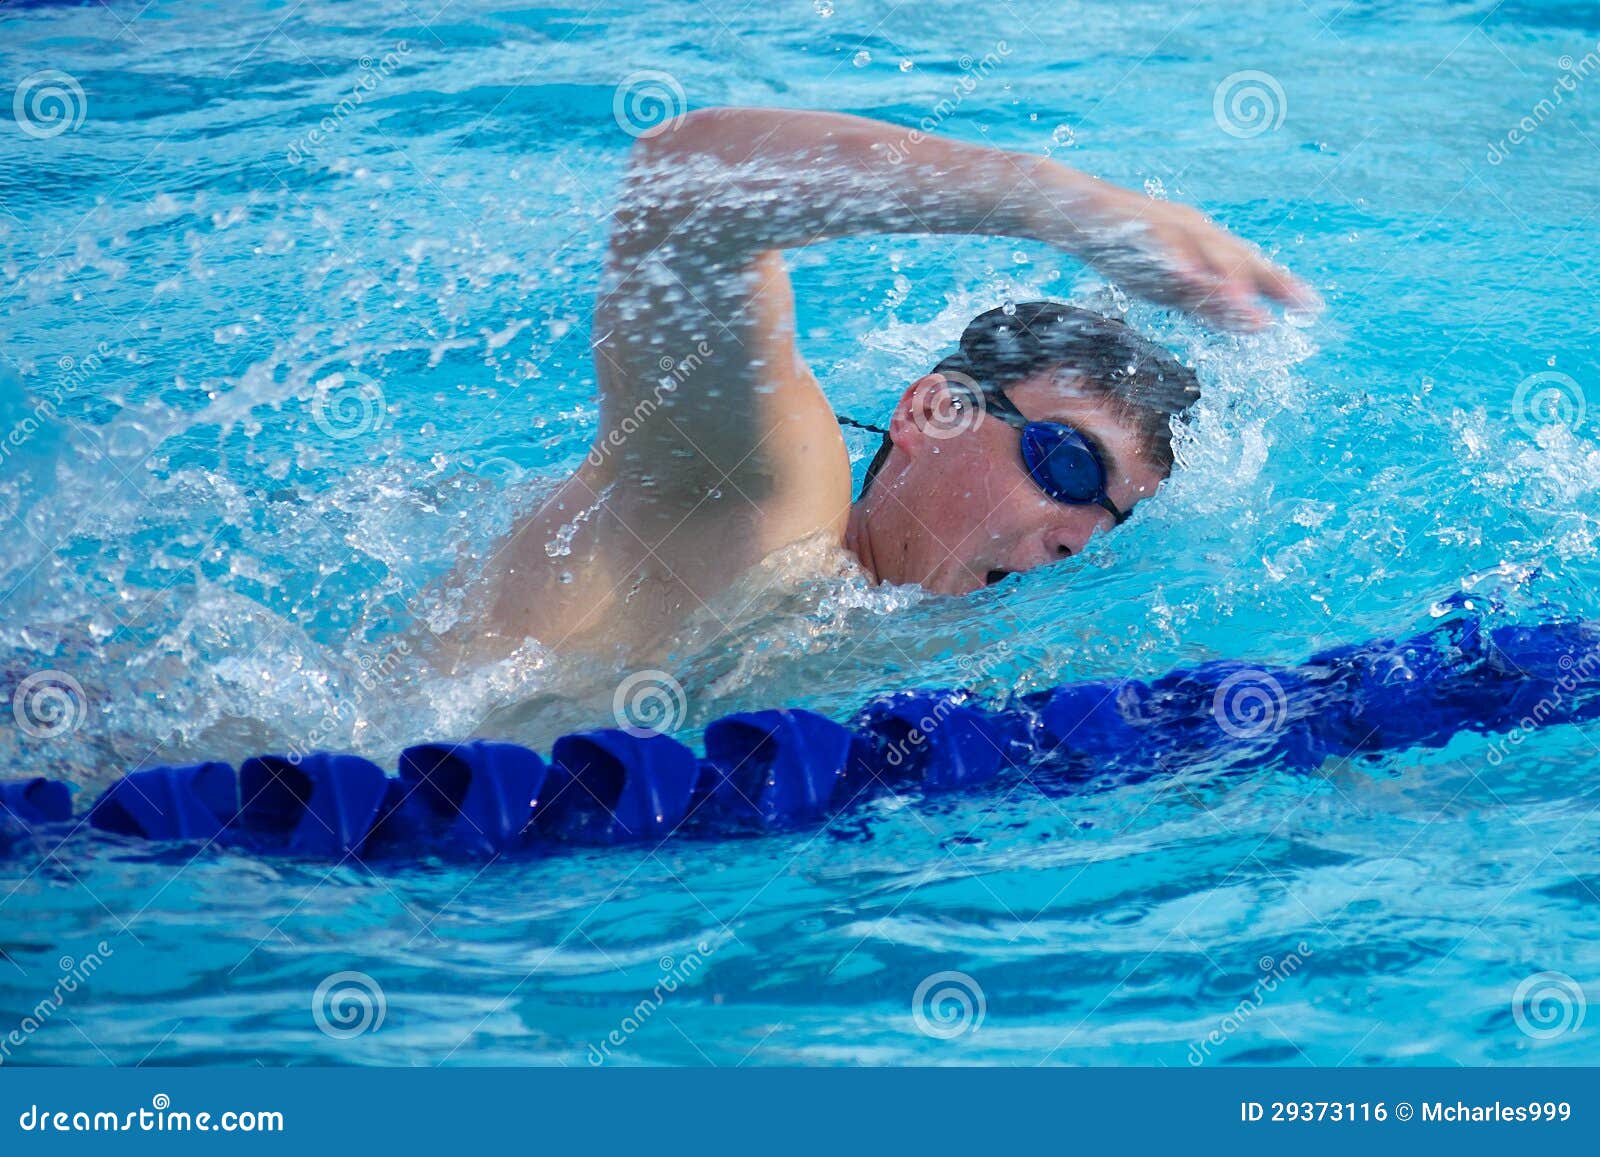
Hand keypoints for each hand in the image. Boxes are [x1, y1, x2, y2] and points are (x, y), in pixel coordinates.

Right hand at [1040, 170, 1317, 329]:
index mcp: (1205, 244)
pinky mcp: (1134, 224)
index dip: (1280, 286)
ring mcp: (1166, 225)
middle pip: (1237, 257)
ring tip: (1248, 306)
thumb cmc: (1123, 248)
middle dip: (1269, 280)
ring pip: (1204, 251)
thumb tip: (1246, 323)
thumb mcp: (1167, 284)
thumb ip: (1204, 301)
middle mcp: (1194, 230)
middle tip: (1301, 304)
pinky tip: (1186, 274)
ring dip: (1227, 279)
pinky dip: (1172, 258)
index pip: (1249, 267)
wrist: (1072, 210)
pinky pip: (1157, 243)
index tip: (1312, 308)